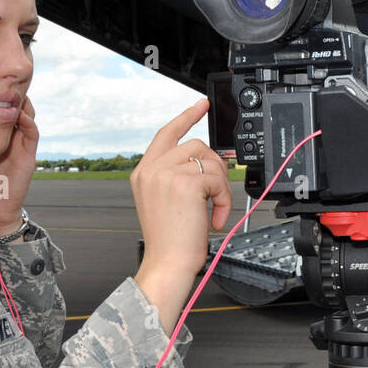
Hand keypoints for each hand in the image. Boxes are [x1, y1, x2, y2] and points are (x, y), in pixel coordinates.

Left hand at [0, 93, 37, 231]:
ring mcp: (19, 144)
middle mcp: (6, 135)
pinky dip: (28, 121)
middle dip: (8, 91)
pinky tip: (20, 114)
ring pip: (26, 114)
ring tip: (11, 92)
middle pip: (12, 105)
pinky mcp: (27, 156)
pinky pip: (32, 133)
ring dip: (21, 102)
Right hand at [131, 98, 233, 332]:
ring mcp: (166, 174)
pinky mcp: (185, 182)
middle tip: (214, 194)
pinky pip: (217, 179)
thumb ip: (177, 176)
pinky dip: (223, 199)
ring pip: (210, 161)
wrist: (167, 263)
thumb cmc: (169, 240)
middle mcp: (151, 169)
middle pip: (197, 145)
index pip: (167, 133)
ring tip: (212, 209)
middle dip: (214, 167)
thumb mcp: (166, 201)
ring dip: (220, 186)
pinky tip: (214, 217)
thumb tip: (207, 162)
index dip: (186, 116)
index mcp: (144, 172)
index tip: (202, 105)